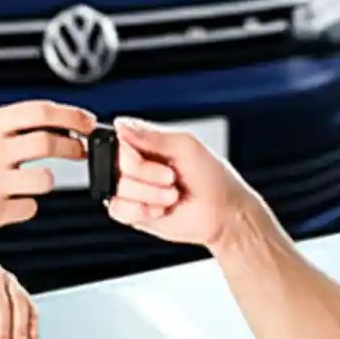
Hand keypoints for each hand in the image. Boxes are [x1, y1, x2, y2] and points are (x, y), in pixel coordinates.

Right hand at [0, 100, 95, 243]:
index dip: (71, 116)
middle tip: (80, 151)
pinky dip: (25, 205)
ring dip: (46, 180)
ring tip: (28, 181)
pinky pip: (30, 207)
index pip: (40, 112)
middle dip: (74, 147)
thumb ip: (8, 126)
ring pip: (46, 179)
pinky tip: (7, 201)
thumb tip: (57, 123)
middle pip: (50, 143)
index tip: (87, 122)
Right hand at [105, 117, 264, 249]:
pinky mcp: (132, 213)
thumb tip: (120, 125)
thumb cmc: (212, 177)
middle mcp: (137, 164)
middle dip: (147, 173)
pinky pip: (118, 209)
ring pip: (119, 188)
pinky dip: (141, 210)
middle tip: (171, 177)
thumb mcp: (185, 145)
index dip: (131, 150)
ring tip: (171, 195)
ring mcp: (133, 189)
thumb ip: (151, 135)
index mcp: (147, 142)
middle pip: (117, 164)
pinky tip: (159, 209)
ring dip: (150, 194)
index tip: (153, 157)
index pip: (119, 138)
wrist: (222, 213)